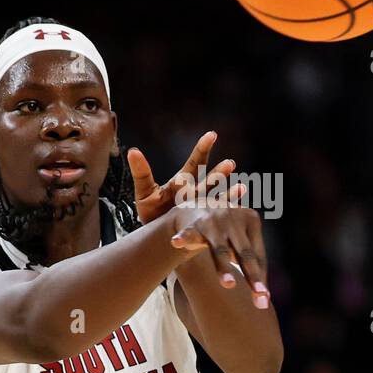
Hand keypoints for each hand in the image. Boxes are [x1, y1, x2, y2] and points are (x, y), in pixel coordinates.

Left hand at [127, 131, 241, 224]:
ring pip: (216, 198)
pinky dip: (229, 211)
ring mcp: (201, 208)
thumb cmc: (151, 214)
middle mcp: (195, 193)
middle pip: (209, 180)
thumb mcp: (144, 193)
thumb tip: (132, 150)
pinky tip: (239, 208)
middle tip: (230, 164)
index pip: (194, 162)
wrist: (156, 237)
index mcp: (182, 182)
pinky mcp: (204, 224)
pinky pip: (218, 217)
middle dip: (219, 173)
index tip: (212, 135)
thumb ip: (141, 173)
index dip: (202, 148)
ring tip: (240, 188)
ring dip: (227, 193)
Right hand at [169, 204, 270, 308]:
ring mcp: (213, 222)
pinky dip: (183, 238)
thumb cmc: (227, 232)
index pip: (258, 255)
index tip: (264, 300)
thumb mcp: (242, 242)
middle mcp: (234, 220)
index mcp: (252, 221)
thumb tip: (265, 300)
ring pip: (220, 250)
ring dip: (223, 268)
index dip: (260, 278)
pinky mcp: (193, 226)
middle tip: (260, 295)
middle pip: (245, 253)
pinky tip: (176, 242)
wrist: (197, 206)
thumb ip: (253, 267)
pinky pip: (189, 235)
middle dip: (252, 275)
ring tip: (229, 285)